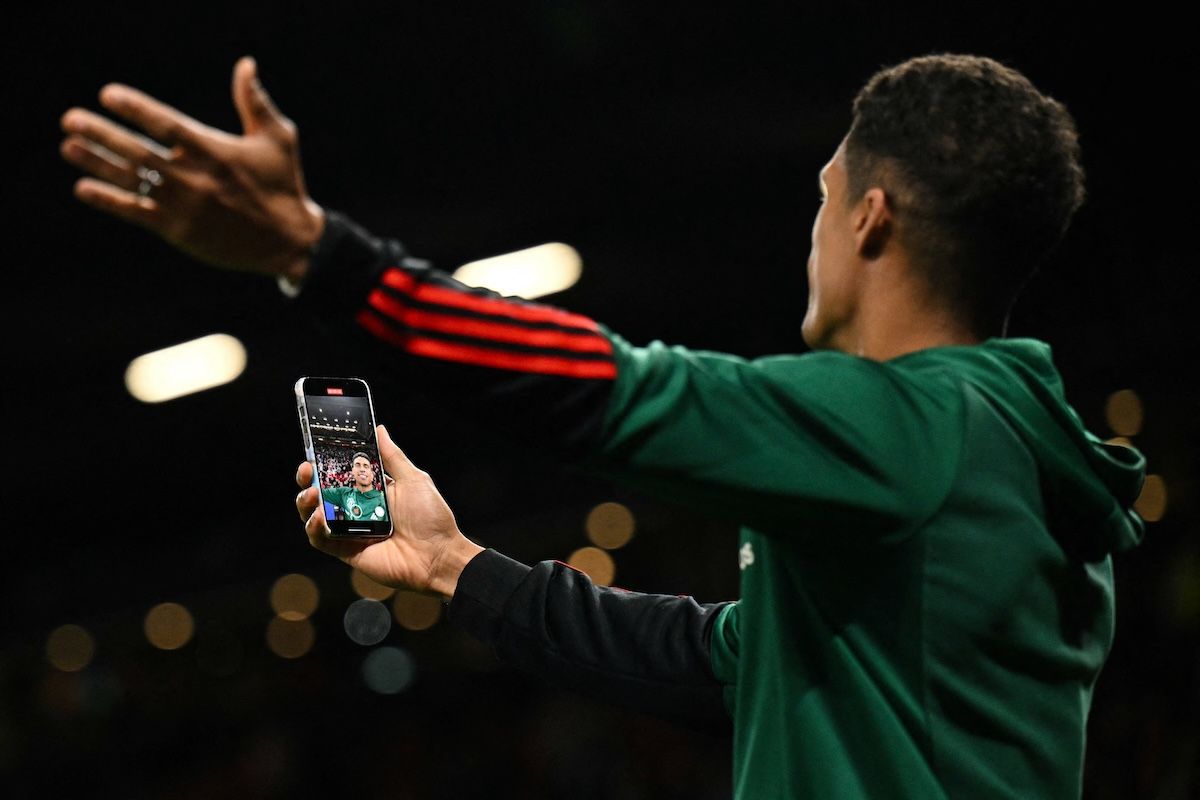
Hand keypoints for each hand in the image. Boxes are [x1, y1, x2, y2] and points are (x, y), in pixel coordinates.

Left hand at [60, 56, 324, 283]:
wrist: (290, 241)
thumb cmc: (284, 185)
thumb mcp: (278, 139)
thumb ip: (255, 102)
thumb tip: (245, 65)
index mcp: (214, 150)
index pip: (166, 124)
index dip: (135, 108)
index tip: (108, 95)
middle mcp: (194, 177)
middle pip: (138, 150)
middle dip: (101, 134)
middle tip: (71, 119)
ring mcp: (183, 205)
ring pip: (131, 180)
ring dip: (97, 163)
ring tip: (69, 146)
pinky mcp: (178, 230)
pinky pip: (135, 213)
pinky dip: (108, 200)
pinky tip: (84, 187)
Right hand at [295, 425, 483, 599]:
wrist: (438, 556)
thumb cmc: (431, 517)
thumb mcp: (413, 479)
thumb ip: (392, 456)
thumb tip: (379, 429)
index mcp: (372, 489)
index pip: (341, 472)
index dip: (325, 461)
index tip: (315, 449)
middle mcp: (357, 508)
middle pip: (322, 491)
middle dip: (308, 479)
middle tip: (307, 469)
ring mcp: (350, 530)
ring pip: (315, 514)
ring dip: (306, 502)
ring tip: (313, 493)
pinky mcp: (347, 551)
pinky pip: (321, 540)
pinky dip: (314, 528)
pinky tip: (318, 517)